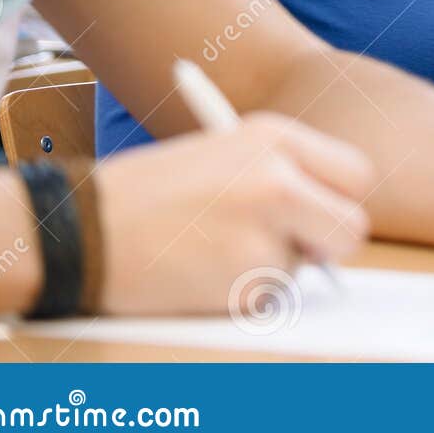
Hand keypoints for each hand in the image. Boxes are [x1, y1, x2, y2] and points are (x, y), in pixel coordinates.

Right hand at [98, 114, 373, 314]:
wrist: (77, 228)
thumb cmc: (147, 193)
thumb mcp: (223, 155)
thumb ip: (281, 176)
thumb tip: (329, 217)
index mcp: (274, 137)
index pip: (356, 172)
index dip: (342, 199)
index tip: (324, 212)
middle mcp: (278, 178)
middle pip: (352, 227)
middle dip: (329, 245)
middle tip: (296, 247)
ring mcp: (263, 229)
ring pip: (303, 266)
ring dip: (269, 267)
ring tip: (209, 249)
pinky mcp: (244, 278)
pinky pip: (267, 296)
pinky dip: (240, 294)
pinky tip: (196, 272)